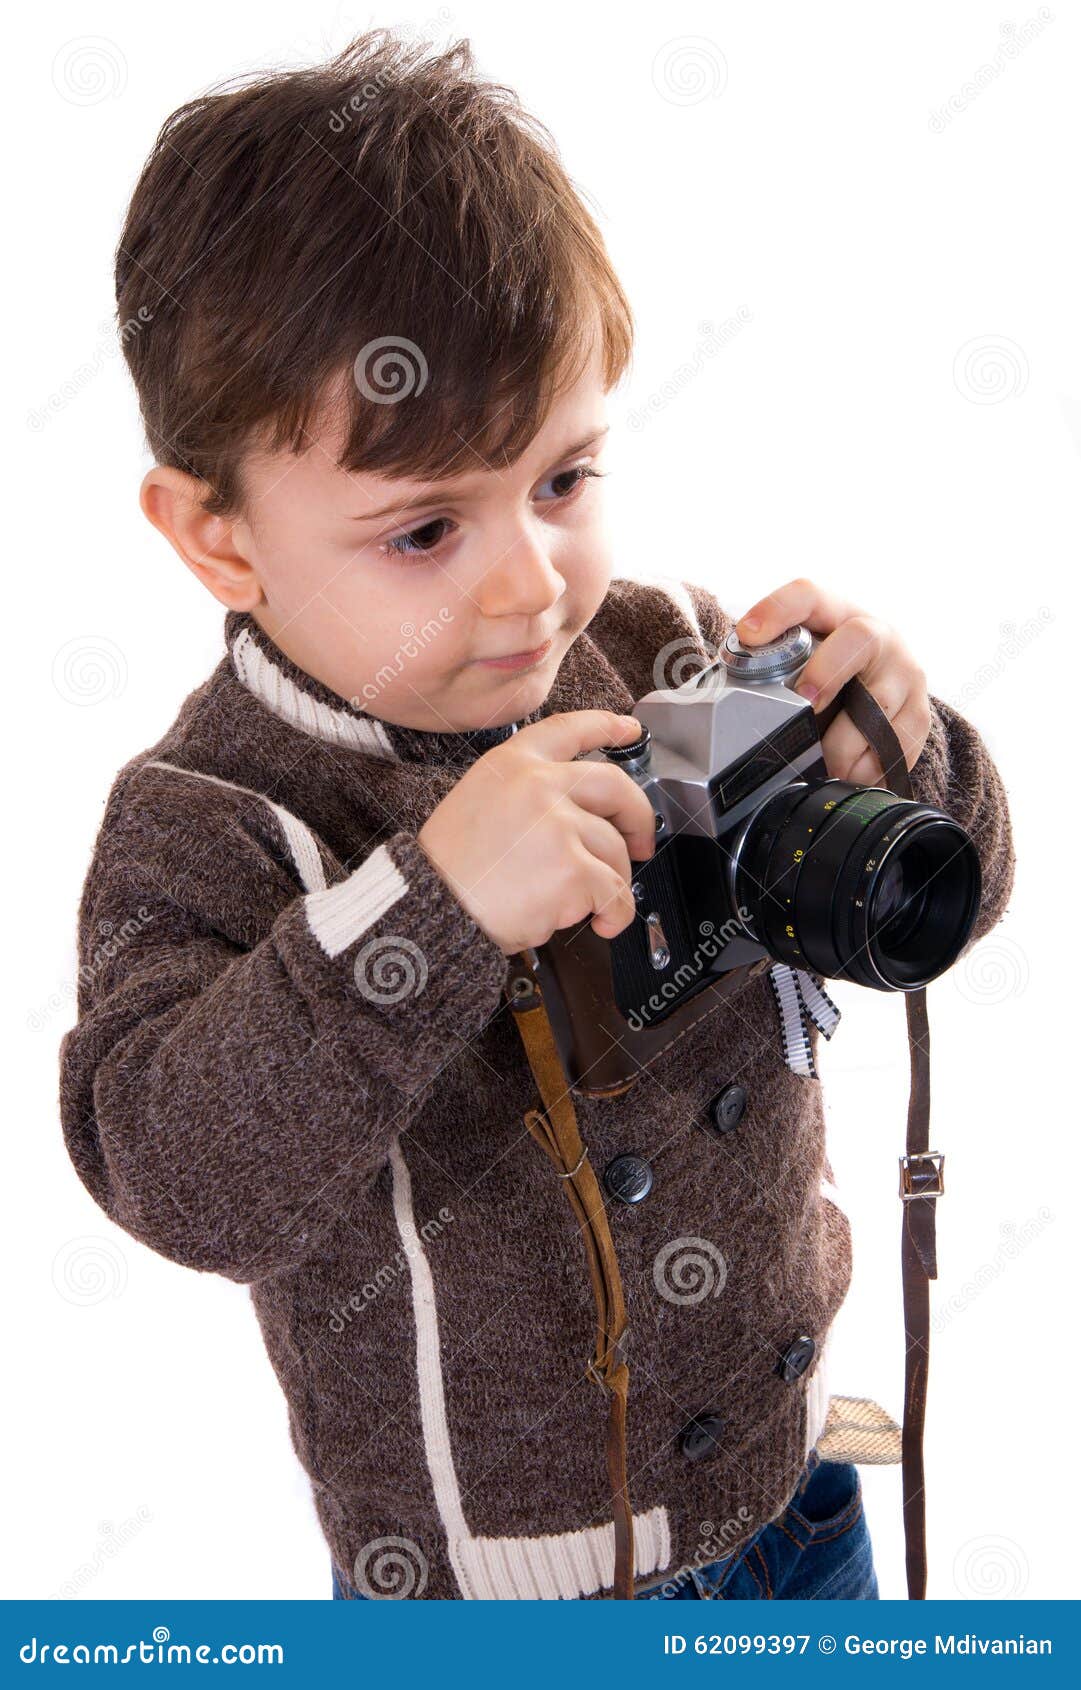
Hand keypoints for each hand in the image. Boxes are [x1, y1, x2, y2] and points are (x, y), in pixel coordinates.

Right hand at [416, 710, 656, 954]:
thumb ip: (526, 794)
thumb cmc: (450, 868)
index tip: (630, 729)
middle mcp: (540, 784)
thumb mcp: (477, 802)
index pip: (569, 729)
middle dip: (639, 818)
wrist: (433, 905)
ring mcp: (560, 824)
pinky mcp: (573, 868)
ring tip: (590, 902)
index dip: (606, 726)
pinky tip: (599, 921)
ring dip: (612, 882)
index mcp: (514, 764)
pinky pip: (615, 892)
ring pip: (616, 849)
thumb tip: (579, 813)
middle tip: (640, 843)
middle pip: (616, 786)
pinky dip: (615, 914)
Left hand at [734, 577, 931, 784]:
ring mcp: (905, 673)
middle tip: (804, 704)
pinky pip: (898, 744)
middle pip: (860, 640)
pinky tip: (850, 774)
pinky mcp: (921, 712)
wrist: (885, 681)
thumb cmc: (827, 670)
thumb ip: (764, 669)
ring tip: (824, 761)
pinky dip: (869, 766)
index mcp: (837, 613)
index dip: (777, 610)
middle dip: (829, 672)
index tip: (748, 633)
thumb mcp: (799, 658)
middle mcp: (878, 635)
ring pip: (880, 703)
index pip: (808, 596)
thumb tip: (712, 699)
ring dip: (846, 740)